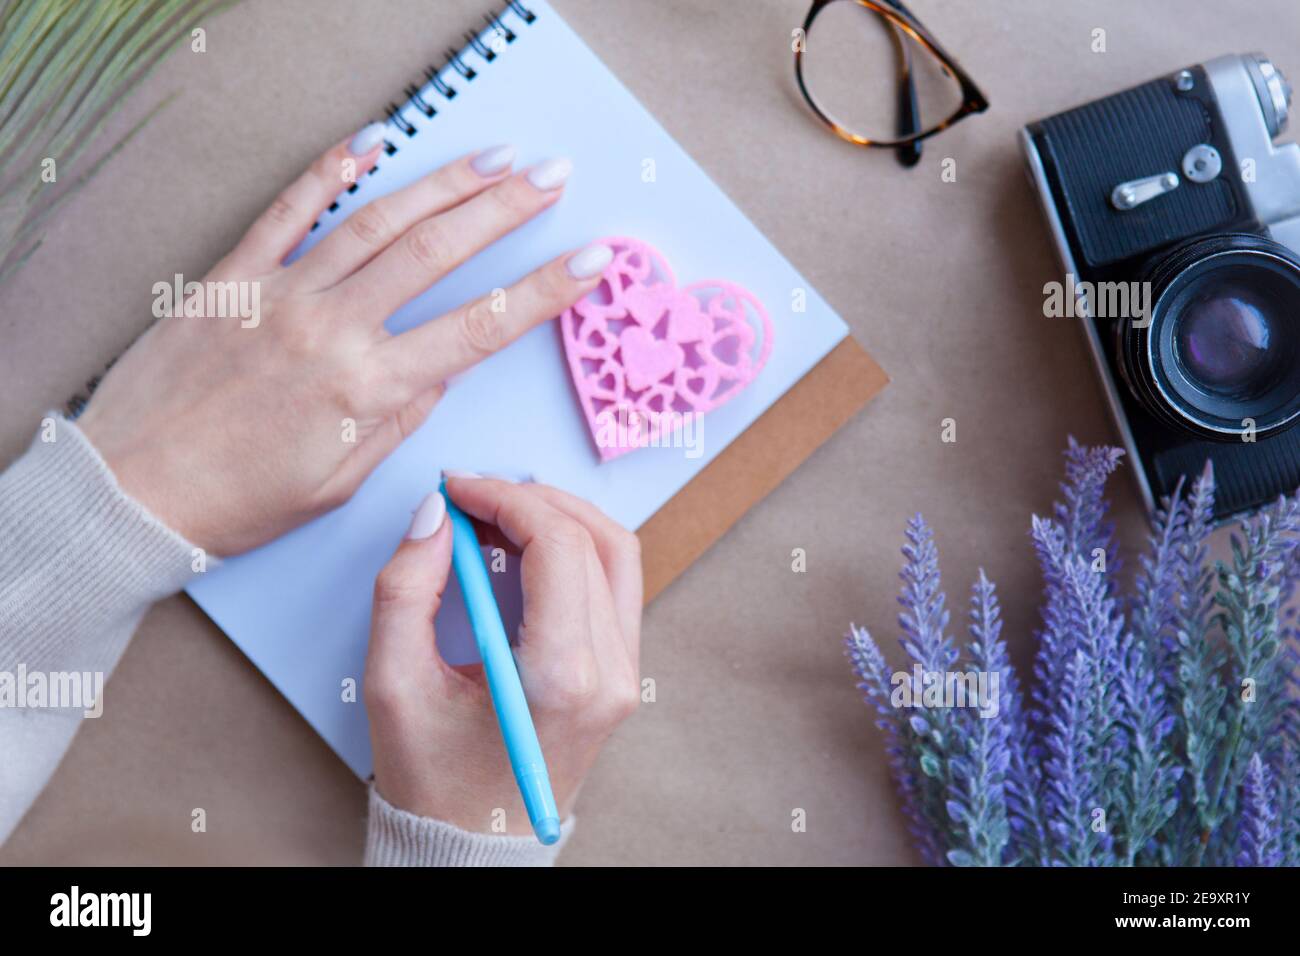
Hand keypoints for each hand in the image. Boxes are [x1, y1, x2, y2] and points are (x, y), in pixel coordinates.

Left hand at [78, 130, 611, 555]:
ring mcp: (282, 294)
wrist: (134, 491)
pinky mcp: (233, 277)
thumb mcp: (340, 480)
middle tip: (552, 177)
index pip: (479, 327)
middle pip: (437, 252)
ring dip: (443, 183)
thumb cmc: (239, 500)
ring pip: (377, 221)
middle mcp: (333, 329)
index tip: (590, 260)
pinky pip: (289, 210)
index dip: (544, 291)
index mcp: (368, 389)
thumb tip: (443, 367)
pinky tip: (374, 142)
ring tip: (493, 157)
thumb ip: (400, 418)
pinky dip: (332, 171)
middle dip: (506, 209)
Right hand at [365, 476, 641, 834]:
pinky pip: (613, 585)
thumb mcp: (393, 684)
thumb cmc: (433, 779)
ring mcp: (625, 675)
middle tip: (471, 496)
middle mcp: (609, 673)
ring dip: (559, 518)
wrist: (476, 844)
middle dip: (529, 500)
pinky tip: (521, 550)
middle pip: (593, 539)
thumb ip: (405, 589)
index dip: (505, 499)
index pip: (557, 545)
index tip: (457, 488)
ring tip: (496, 516)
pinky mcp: (622, 674)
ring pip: (616, 554)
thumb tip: (436, 514)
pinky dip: (572, 550)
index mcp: (561, 678)